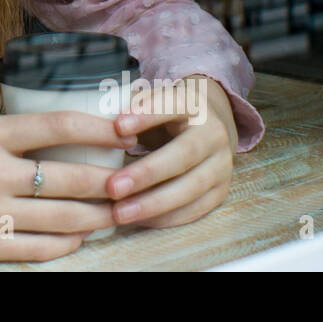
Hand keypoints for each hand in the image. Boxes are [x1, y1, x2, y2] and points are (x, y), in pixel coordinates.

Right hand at [0, 111, 139, 261]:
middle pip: (73, 177)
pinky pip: (40, 250)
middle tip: (136, 177)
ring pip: (66, 218)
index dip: (102, 127)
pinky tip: (79, 237)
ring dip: (100, 216)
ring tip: (119, 211)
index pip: (58, 125)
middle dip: (113, 179)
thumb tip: (39, 130)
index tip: (128, 129)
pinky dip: (67, 244)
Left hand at [105, 75, 237, 228]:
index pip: (172, 105)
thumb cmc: (164, 114)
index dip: (146, 115)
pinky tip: (139, 219)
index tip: (117, 126)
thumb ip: (129, 108)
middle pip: (183, 154)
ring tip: (120, 212)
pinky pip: (195, 209)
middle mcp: (213, 133)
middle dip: (146, 173)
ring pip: (190, 187)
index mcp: (193, 103)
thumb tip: (102, 125)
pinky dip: (166, 217)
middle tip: (113, 187)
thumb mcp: (150, 101)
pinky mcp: (221, 190)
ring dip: (153, 203)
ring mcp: (221, 164)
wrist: (205, 126)